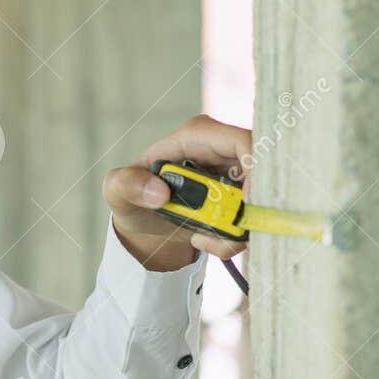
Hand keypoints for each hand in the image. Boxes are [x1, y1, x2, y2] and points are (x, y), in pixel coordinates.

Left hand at [103, 114, 251, 268]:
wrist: (144, 223)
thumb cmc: (130, 195)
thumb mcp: (116, 190)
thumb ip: (126, 185)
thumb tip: (159, 193)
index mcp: (197, 135)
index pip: (241, 141)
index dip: (254, 169)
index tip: (246, 204)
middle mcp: (223, 149)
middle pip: (261, 173)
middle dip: (249, 210)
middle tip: (225, 236)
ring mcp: (237, 173)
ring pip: (262, 198)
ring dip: (241, 229)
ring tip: (207, 242)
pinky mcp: (243, 195)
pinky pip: (255, 215)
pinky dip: (237, 237)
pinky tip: (209, 243)